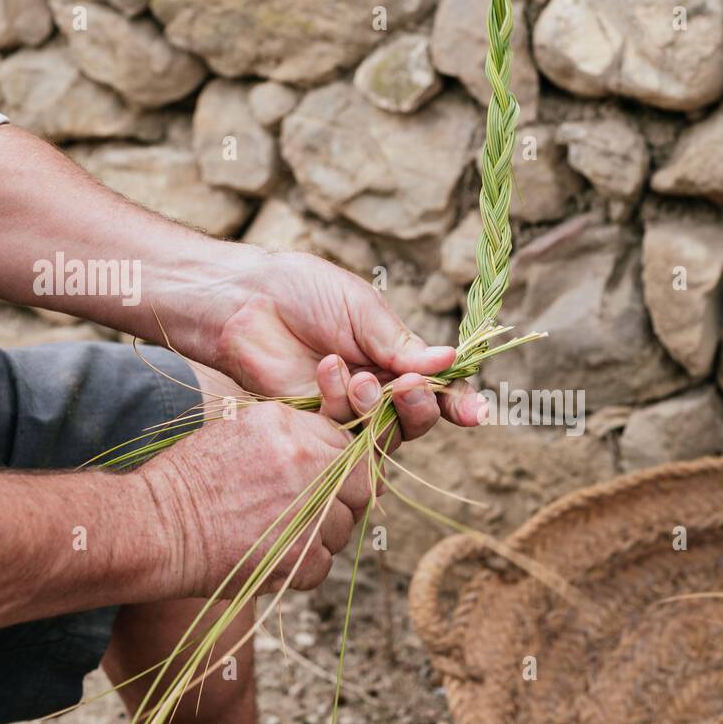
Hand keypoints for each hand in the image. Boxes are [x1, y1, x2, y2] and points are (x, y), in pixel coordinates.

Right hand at [140, 401, 377, 595]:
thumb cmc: (190, 481)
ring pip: (344, 527)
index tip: (323, 482)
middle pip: (361, 485)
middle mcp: (306, 463)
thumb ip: (291, 437)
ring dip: (321, 535)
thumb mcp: (239, 433)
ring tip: (279, 535)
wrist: (155, 527)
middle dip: (345, 500)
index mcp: (291, 428)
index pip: (347, 446)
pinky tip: (271, 556)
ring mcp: (309, 510)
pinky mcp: (302, 556)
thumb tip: (334, 452)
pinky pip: (324, 562)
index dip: (339, 468)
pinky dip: (303, 565)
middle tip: (314, 512)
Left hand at [213, 251, 486, 430]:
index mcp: (395, 357)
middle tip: (410, 386)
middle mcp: (376, 388)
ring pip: (384, 431)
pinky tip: (329, 369)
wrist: (245, 299)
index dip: (459, 403)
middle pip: (417, 418)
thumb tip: (451, 360)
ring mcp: (345, 408)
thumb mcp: (363, 310)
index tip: (477, 414)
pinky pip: (341, 427)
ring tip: (362, 376)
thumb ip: (402, 344)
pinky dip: (340, 399)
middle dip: (422, 406)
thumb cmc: (304, 292)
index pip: (437, 388)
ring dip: (380, 406)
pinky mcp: (312, 423)